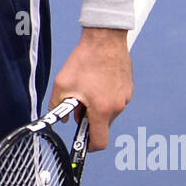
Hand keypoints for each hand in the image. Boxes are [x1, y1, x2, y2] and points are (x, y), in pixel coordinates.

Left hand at [49, 28, 132, 152]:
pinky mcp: (128, 88)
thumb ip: (58, 107)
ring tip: (88, 89)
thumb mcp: (62, 84)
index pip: (99, 142)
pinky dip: (105, 97)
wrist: (105, 39)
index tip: (82, 142)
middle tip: (79, 105)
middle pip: (103, 126)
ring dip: (98, 108)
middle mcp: (117, 106)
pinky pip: (115, 100)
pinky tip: (97, 81)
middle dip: (89, 121)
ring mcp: (125, 97)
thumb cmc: (84, 61)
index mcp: (101, 109)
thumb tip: (61, 118)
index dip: (89, 147)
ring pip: (109, 113)